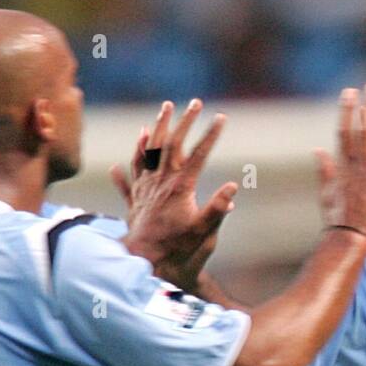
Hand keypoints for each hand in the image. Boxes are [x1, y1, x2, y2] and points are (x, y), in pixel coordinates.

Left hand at [117, 98, 237, 291]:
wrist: (145, 262)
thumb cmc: (177, 249)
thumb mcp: (203, 232)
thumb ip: (217, 209)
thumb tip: (233, 188)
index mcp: (180, 187)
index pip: (198, 154)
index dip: (210, 135)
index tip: (221, 117)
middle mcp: (160, 182)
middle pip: (171, 144)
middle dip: (184, 121)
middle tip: (194, 103)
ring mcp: (145, 189)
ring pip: (149, 151)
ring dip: (158, 128)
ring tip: (164, 110)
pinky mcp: (135, 200)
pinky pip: (132, 172)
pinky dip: (134, 156)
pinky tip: (136, 143)